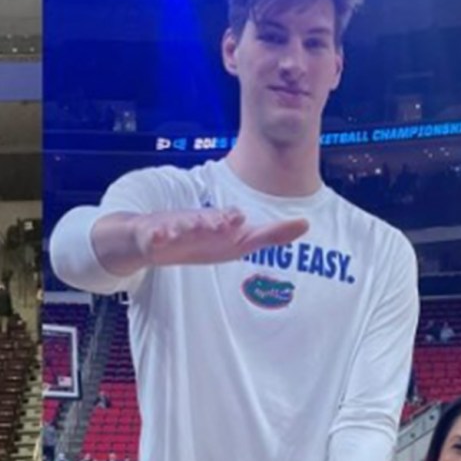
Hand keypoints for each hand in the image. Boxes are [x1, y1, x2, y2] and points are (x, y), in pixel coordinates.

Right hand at [132, 208, 307, 268]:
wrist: (153, 239)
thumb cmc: (203, 240)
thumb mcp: (238, 241)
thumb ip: (270, 235)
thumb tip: (307, 223)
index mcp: (218, 223)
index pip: (229, 221)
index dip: (231, 220)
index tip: (238, 219)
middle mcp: (197, 222)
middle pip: (205, 221)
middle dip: (212, 220)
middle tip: (222, 222)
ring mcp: (175, 228)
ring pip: (180, 225)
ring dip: (185, 225)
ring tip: (188, 228)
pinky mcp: (154, 237)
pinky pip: (154, 237)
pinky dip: (157, 236)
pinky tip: (158, 238)